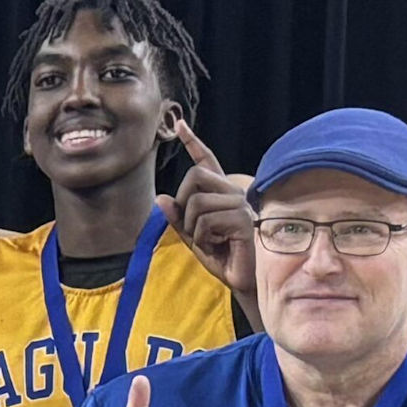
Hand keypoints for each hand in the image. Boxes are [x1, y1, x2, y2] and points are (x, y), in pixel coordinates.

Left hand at [163, 112, 253, 301]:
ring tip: (212, 242)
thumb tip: (161, 198)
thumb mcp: (194, 238)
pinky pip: (205, 221)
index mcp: (223, 194)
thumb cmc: (224, 258)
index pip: (207, 162)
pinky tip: (220, 246)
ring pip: (196, 202)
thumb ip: (178, 218)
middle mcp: (234, 192)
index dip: (193, 143)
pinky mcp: (243, 218)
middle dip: (183, 204)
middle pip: (194, 176)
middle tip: (194, 229)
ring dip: (194, 228)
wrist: (246, 281)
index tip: (180, 125)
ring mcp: (241, 203)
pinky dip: (203, 239)